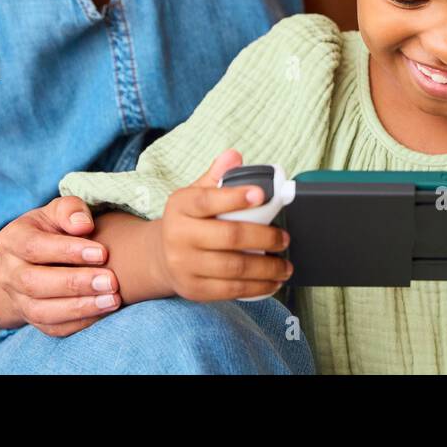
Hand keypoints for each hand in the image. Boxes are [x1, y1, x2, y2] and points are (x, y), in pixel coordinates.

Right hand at [0, 196, 120, 337]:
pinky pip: (52, 328)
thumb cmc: (59, 226)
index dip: (67, 251)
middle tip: (111, 281)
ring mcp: (17, 299)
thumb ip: (71, 210)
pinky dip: (80, 322)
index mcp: (11, 240)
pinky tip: (105, 311)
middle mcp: (7, 273)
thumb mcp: (61, 209)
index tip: (102, 252)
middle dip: (75, 283)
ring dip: (79, 308)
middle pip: (34, 283)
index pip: (33, 247)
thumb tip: (82, 225)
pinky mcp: (32, 318)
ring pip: (41, 311)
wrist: (47, 256)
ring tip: (112, 300)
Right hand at [152, 149, 293, 301]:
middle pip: (229, 236)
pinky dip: (256, 287)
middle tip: (284, 238)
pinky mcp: (193, 289)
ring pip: (233, 267)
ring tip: (285, 265)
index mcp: (181, 206)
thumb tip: (234, 156)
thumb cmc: (189, 220)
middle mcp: (178, 235)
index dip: (235, 197)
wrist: (161, 256)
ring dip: (266, 268)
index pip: (208, 200)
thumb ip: (217, 176)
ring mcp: (184, 265)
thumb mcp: (196, 194)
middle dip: (264, 238)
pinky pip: (230, 290)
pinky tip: (272, 282)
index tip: (261, 195)